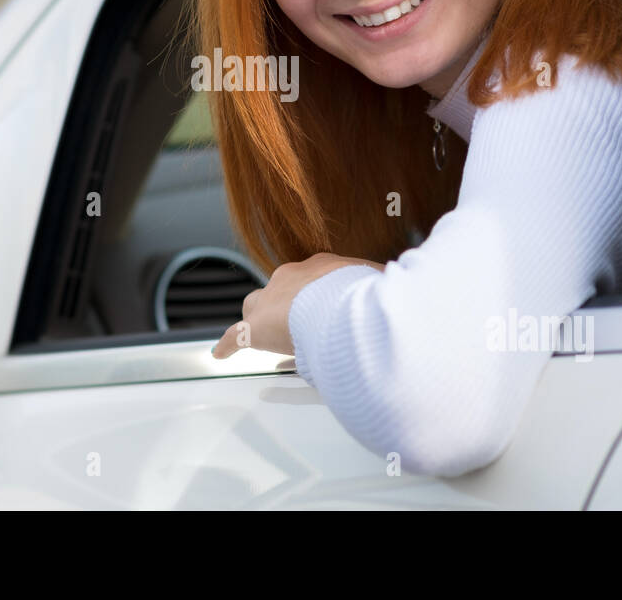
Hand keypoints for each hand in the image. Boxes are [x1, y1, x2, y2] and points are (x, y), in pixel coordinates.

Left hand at [210, 252, 384, 359]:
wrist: (342, 305)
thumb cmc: (366, 296)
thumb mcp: (383, 286)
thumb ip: (386, 288)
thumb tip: (402, 285)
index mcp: (321, 268)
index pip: (314, 278)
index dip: (319, 292)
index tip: (328, 302)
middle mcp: (291, 277)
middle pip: (281, 288)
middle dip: (288, 301)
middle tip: (299, 319)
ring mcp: (271, 300)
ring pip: (256, 305)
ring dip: (261, 316)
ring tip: (266, 331)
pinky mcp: (256, 327)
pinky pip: (236, 336)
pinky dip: (228, 345)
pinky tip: (220, 353)